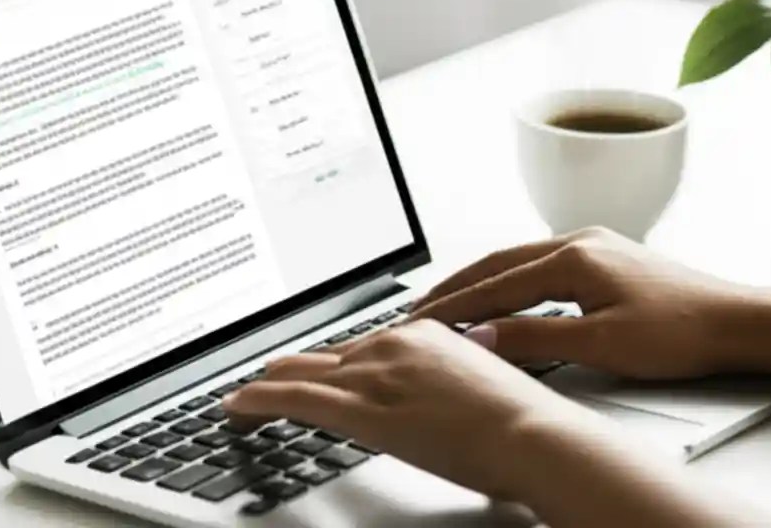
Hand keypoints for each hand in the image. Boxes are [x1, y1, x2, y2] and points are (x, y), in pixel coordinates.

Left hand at [222, 319, 602, 499]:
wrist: (534, 437)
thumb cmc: (521, 424)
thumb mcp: (483, 387)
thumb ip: (449, 382)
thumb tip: (439, 396)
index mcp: (424, 334)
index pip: (358, 346)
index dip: (328, 365)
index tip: (311, 375)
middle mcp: (393, 343)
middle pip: (322, 355)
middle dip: (289, 374)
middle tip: (263, 388)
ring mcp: (374, 372)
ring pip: (298, 373)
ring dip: (267, 390)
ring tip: (243, 404)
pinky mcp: (360, 408)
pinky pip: (292, 399)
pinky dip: (256, 403)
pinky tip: (235, 410)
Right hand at [410, 227, 743, 379]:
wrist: (737, 322)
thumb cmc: (682, 333)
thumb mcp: (602, 345)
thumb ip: (537, 339)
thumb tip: (482, 338)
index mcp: (574, 257)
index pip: (495, 284)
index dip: (453, 306)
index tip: (419, 323)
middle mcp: (580, 240)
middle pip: (499, 262)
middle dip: (456, 287)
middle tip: (419, 310)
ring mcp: (595, 245)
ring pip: (519, 261)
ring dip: (482, 283)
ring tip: (450, 304)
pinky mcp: (607, 258)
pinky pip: (542, 265)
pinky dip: (511, 282)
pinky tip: (504, 297)